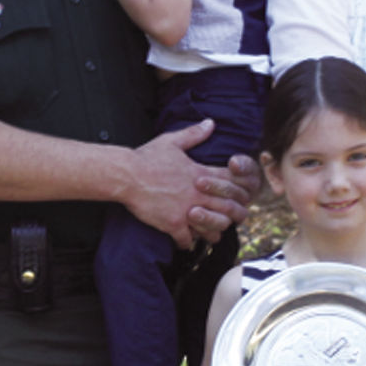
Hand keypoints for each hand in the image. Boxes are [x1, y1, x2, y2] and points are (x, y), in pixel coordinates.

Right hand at [128, 122, 251, 247]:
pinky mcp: (173, 224)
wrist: (126, 175)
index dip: (240, 191)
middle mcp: (198, 193)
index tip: (239, 196)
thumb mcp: (172, 141)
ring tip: (213, 235)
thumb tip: (211, 122)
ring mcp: (187, 210)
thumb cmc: (146, 158)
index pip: (232, 183)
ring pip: (213, 227)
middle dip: (235, 215)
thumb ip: (194, 134)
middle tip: (234, 219)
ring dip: (215, 232)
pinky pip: (188, 240)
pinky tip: (186, 243)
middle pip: (229, 208)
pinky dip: (188, 243)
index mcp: (200, 173)